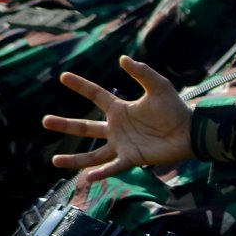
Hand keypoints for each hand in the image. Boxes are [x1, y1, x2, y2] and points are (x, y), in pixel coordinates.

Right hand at [43, 55, 193, 184]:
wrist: (190, 131)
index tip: (63, 76)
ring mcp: (122, 145)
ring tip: (54, 160)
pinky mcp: (131, 158)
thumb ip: (142, 72)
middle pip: (85, 128)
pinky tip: (87, 177)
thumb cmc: (175, 108)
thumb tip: (122, 59)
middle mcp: (117, 128)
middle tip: (45, 120)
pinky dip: (101, 173)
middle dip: (65, 124)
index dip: (80, 86)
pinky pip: (112, 167)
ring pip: (92, 154)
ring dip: (74, 159)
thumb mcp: (159, 86)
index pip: (95, 96)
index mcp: (121, 109)